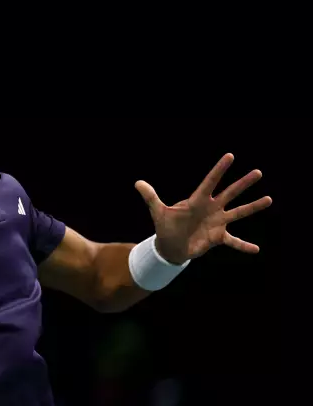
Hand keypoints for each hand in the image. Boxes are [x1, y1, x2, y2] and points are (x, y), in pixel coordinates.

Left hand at [135, 153, 271, 264]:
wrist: (170, 246)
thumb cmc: (165, 226)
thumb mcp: (158, 212)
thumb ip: (150, 197)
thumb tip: (137, 183)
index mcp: (197, 201)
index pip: (210, 182)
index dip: (219, 170)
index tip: (230, 156)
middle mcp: (211, 208)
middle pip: (229, 193)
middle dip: (243, 184)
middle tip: (257, 173)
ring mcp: (217, 222)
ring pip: (238, 212)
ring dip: (253, 207)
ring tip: (268, 199)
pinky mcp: (218, 237)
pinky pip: (234, 242)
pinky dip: (243, 246)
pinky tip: (256, 249)